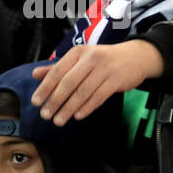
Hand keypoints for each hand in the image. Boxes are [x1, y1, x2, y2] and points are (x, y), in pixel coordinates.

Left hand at [30, 40, 163, 124]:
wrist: (136, 57)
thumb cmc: (105, 59)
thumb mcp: (81, 58)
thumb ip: (59, 67)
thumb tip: (35, 75)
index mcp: (78, 52)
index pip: (57, 71)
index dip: (45, 88)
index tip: (35, 102)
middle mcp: (90, 59)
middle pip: (68, 83)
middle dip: (55, 101)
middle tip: (46, 115)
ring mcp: (105, 69)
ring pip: (83, 92)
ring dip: (69, 108)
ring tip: (59, 120)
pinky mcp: (117, 80)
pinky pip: (99, 96)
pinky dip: (87, 107)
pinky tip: (78, 116)